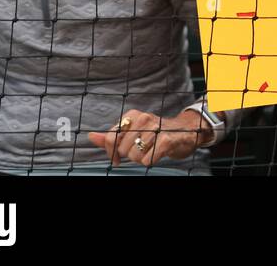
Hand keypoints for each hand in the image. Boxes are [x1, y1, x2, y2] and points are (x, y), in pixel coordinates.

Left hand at [87, 109, 206, 167]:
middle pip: (123, 149)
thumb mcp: (133, 131)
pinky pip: (147, 160)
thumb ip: (112, 136)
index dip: (111, 152)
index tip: (116, 158)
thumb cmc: (156, 133)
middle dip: (130, 155)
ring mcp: (155, 128)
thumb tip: (90, 137)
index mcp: (132, 115)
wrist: (185, 131)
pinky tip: (158, 154)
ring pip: (134, 156)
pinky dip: (151, 161)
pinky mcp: (166, 140)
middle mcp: (143, 118)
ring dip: (142, 158)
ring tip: (151, 150)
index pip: (110, 138)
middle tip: (142, 150)